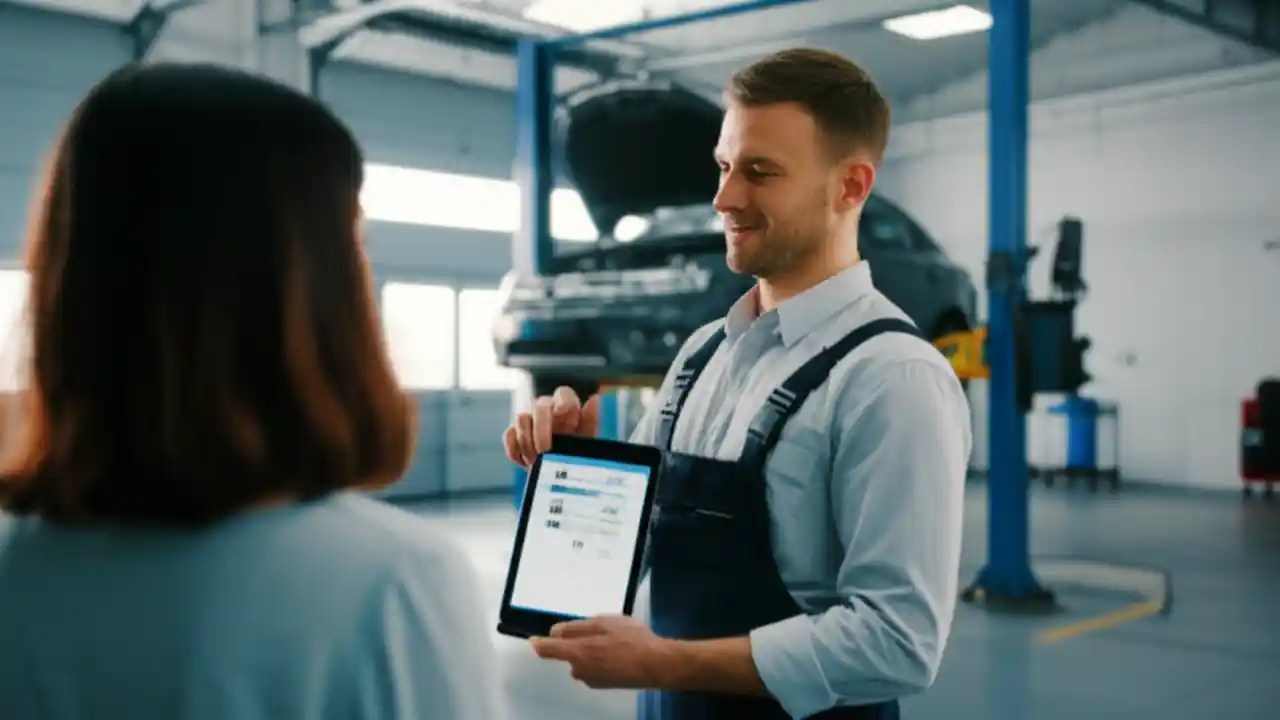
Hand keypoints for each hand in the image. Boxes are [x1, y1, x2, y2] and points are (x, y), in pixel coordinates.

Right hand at [503, 386, 599, 466]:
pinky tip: (526, 463)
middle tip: (545, 451)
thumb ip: (590, 421)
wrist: (559, 474)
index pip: (564, 394)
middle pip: (540, 405)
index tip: (561, 413)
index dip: (562, 402)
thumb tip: (595, 400)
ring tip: (537, 462)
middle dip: (541, 428)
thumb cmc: (575, 453)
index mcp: (567, 408)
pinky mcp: (514, 434)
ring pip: (521, 418)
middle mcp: (547, 409)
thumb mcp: (586, 440)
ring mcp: (529, 420)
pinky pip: (509, 436)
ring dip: (528, 442)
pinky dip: (516, 451)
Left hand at [530, 615, 677, 689]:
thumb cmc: (630, 639)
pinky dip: (602, 658)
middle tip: (600, 629)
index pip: (547, 649)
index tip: (533, 638)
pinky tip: (620, 652)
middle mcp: (579, 670)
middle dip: (578, 640)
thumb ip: (576, 628)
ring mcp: (592, 679)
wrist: (656, 664)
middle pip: (568, 652)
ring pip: (583, 659)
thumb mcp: (603, 623)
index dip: (538, 642)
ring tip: (615, 640)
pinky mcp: (604, 684)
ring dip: (592, 649)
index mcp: (576, 653)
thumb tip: (555, 632)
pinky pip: (595, 667)